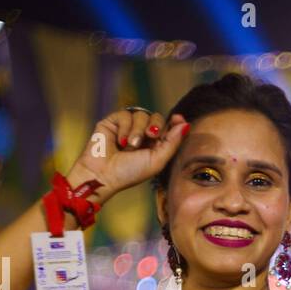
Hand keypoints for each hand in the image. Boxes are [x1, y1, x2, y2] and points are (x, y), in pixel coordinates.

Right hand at [67, 109, 189, 199]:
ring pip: (141, 114)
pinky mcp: (113, 121)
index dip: (174, 121)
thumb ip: (172, 143)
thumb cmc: (130, 173)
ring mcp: (127, 127)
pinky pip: (125, 114)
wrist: (104, 175)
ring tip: (130, 146)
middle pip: (156, 117)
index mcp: (154, 144)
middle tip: (151, 136)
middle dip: (156, 125)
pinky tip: (120, 142)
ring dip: (138, 130)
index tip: (178, 118)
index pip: (167, 127)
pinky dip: (125, 128)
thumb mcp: (157, 160)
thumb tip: (186, 124)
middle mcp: (141, 134)